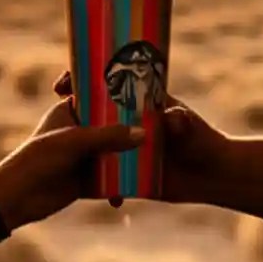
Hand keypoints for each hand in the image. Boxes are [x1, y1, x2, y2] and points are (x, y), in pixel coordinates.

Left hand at [0, 98, 144, 227]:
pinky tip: (139, 184)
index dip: (120, 91)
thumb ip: (109, 136)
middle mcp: (79, 130)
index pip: (99, 94)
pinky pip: (112, 176)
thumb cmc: (38, 160)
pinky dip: (124, 180)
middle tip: (161, 124)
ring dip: (131, 154)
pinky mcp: (87, 178)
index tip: (145, 89)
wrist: (16, 199)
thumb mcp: (74, 142)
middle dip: (133, 126)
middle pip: (113, 123)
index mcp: (69, 110)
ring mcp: (84, 154)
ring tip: (156, 154)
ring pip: (115, 150)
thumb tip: (143, 134)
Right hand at [53, 71, 229, 204]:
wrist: (213, 178)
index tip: (63, 81)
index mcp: (139, 101)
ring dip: (72, 145)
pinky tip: (75, 184)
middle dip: (66, 110)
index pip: (104, 81)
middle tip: (50, 112)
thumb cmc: (204, 145)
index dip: (80, 77)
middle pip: (89, 109)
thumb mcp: (190, 131)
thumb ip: (181, 123)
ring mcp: (123, 145)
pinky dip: (89, 175)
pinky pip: (100, 171)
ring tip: (52, 150)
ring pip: (89, 141)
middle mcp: (126, 120)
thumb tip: (174, 117)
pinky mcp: (124, 170)